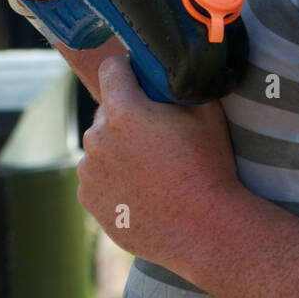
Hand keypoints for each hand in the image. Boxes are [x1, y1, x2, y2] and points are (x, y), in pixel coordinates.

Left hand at [76, 54, 241, 273]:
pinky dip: (113, 178)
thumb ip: (180, 84)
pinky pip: (96, 177)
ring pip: (100, 146)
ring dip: (118, 148)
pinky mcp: (89, 200)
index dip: (128, 68)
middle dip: (127, 113)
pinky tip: (142, 189)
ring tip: (152, 167)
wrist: (205, 229)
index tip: (140, 77)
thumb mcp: (205, 113)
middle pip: (106, 111)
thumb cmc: (209, 167)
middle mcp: (97, 140)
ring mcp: (89, 173)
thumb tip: (170, 68)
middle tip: (157, 133)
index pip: (111, 68)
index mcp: (124, 111)